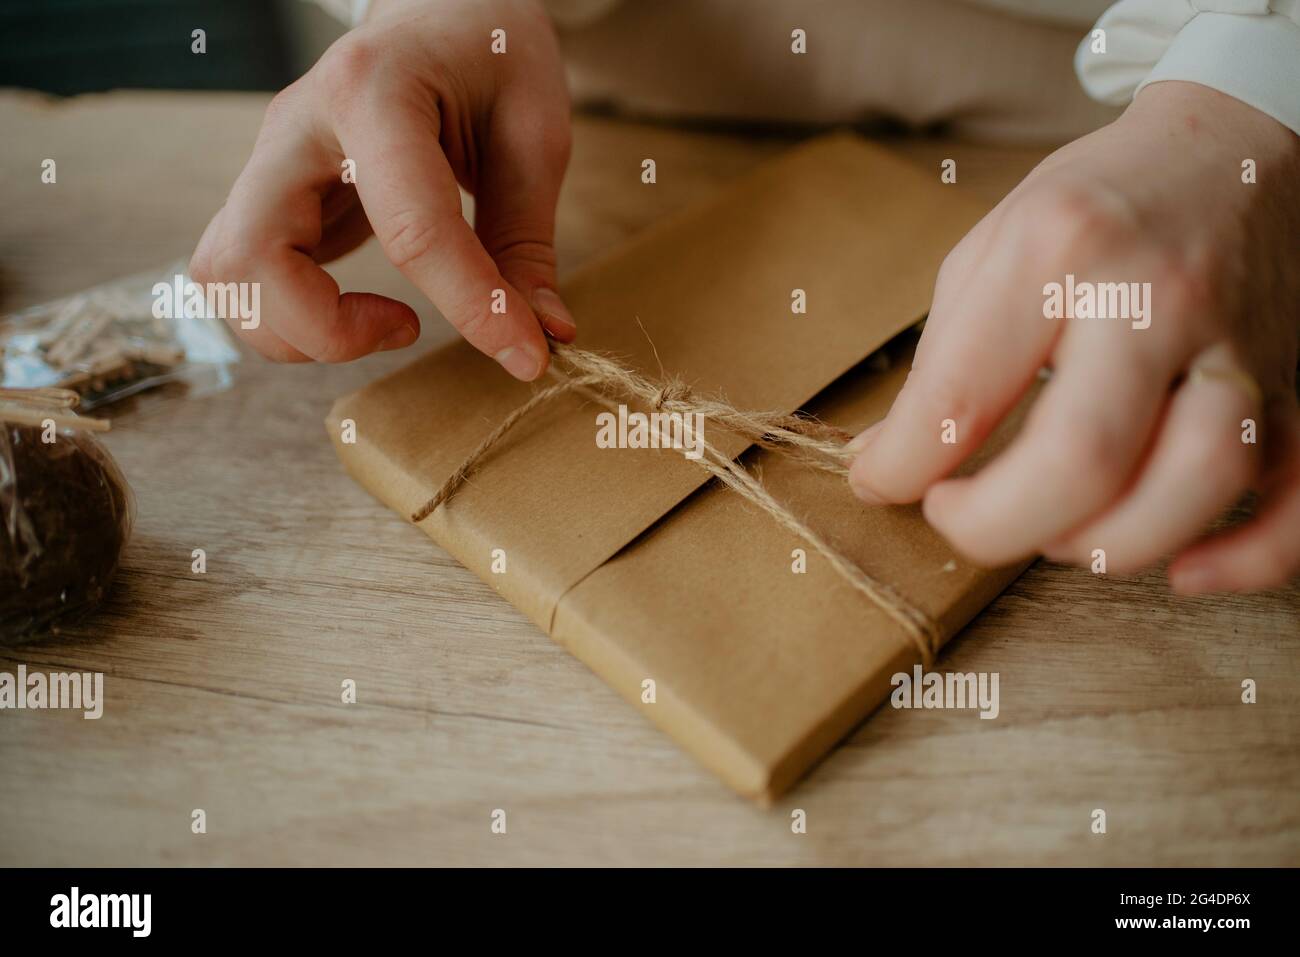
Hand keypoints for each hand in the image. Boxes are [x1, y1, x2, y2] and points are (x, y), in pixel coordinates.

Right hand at [190, 0, 573, 379]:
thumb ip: (528, 241)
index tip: (526, 356)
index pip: (411, 228)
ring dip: (297, 329)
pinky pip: (246, 275)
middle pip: (249, 259)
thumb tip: (544, 336)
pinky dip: (293, 315)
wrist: (441, 9)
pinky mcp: (272, 192)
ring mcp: (271, 159)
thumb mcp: (534, 132)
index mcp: (372, 91)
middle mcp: (297, 124)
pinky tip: (358, 306)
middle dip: (326, 330)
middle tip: (408, 326)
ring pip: (227, 275)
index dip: (472, 307)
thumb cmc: (490, 55)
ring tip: (385, 319)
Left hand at [849, 81, 1299, 593]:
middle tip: (957, 515)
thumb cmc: (1102, 203)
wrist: (1241, 145)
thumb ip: (944, 359)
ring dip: (1106, 543)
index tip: (882, 481)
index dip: (902, 464)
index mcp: (1062, 249)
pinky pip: (1299, 502)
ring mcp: (1245, 346)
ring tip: (1055, 529)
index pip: (963, 391)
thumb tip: (887, 463)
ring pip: (1197, 484)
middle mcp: (1160, 297)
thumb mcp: (997, 248)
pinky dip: (1246, 559)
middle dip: (995, 523)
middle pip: (1083, 458)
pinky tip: (1182, 570)